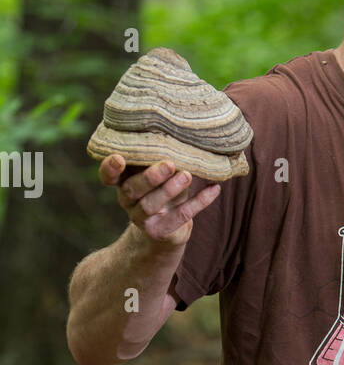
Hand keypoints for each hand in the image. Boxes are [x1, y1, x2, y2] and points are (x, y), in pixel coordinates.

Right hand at [98, 154, 219, 248]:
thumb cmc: (163, 191)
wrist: (166, 233)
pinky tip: (214, 189)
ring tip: (187, 175)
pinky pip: (180, 216)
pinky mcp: (160, 232)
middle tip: (169, 164)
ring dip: (170, 189)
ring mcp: (142, 219)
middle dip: (150, 177)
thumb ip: (162, 158)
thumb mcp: (160, 175)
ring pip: (150, 205)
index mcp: (124, 181)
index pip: (108, 176)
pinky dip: (199, 201)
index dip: (109, 168)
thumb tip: (186, 132)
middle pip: (131, 189)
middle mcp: (128, 200)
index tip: (119, 158)